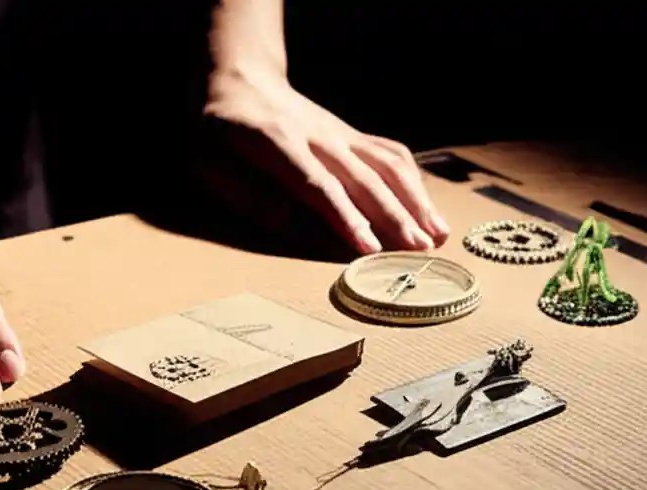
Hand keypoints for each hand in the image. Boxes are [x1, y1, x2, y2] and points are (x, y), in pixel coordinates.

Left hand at [202, 69, 449, 252]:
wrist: (241, 80)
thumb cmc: (218, 131)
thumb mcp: (210, 164)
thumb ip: (250, 197)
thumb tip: (293, 229)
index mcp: (276, 144)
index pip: (317, 184)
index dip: (344, 216)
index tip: (367, 247)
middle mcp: (317, 136)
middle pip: (362, 178)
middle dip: (393, 217)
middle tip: (416, 252)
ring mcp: (340, 134)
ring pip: (387, 165)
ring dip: (415, 201)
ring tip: (436, 237)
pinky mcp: (352, 136)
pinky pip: (391, 155)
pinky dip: (414, 183)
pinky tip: (428, 210)